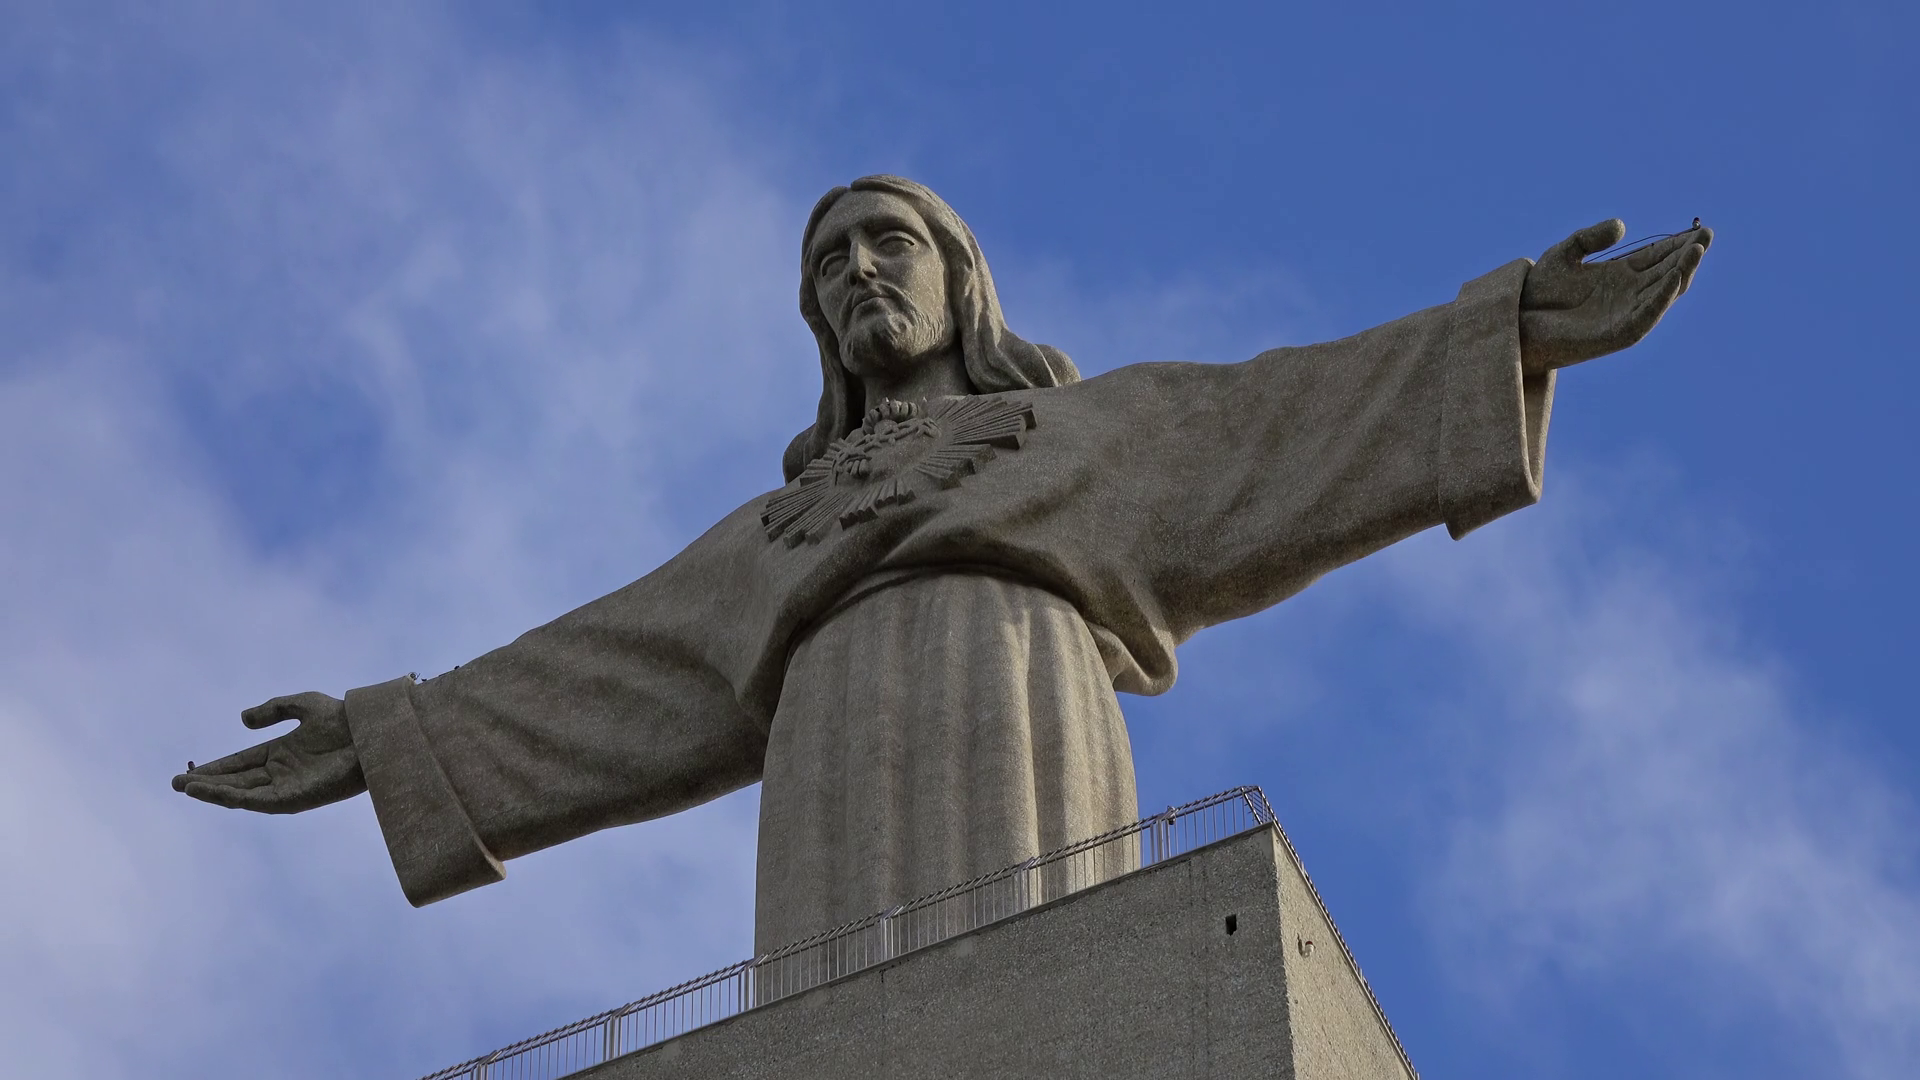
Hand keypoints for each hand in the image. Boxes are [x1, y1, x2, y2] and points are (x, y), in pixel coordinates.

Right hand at [172, 692, 365, 812]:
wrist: (368, 733)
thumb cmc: (343, 718)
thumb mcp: (302, 704)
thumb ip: (273, 709)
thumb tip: (242, 720)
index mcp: (281, 752)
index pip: (240, 762)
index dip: (216, 767)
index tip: (189, 770)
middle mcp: (281, 773)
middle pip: (236, 780)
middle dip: (207, 782)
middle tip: (177, 782)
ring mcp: (286, 787)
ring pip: (241, 793)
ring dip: (213, 792)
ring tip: (187, 787)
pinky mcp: (292, 800)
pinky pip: (255, 801)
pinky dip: (231, 798)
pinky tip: (210, 791)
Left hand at [1519, 219, 1711, 374]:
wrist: (1520, 322)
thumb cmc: (1540, 291)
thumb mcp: (1564, 254)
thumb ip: (1590, 239)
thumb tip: (1622, 226)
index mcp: (1620, 275)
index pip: (1659, 256)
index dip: (1679, 243)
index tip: (1698, 228)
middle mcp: (1629, 294)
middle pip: (1669, 271)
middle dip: (1688, 253)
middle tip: (1706, 234)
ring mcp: (1626, 314)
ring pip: (1664, 292)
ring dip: (1682, 272)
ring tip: (1696, 250)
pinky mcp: (1619, 333)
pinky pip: (1647, 316)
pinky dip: (1661, 298)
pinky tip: (1674, 278)